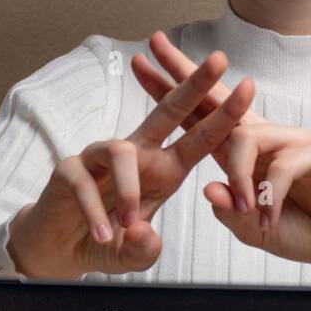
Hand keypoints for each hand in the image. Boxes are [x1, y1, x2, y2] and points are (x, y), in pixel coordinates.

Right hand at [8, 50, 253, 278]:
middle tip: (220, 59)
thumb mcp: (136, 251)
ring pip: (120, 150)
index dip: (223, 114)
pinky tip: (102, 232)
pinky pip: (84, 181)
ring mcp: (101, 158)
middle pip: (168, 110)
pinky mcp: (70, 170)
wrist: (61, 250)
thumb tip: (144, 233)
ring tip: (129, 223)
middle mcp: (138, 154)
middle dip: (194, 84)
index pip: (200, 136)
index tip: (248, 86)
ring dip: (129, 189)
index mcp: (166, 167)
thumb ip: (145, 247)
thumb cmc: (109, 238)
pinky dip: (94, 210)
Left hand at [133, 37, 310, 291]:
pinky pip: (281, 167)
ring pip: (247, 141)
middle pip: (219, 97)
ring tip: (246, 210)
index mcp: (243, 152)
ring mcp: (293, 141)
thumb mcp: (251, 227)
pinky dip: (270, 196)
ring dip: (239, 178)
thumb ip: (228, 210)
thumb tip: (209, 188)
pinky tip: (270, 215)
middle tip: (155, 44)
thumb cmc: (301, 231)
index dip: (171, 90)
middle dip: (185, 71)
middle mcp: (266, 138)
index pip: (201, 115)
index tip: (138, 65)